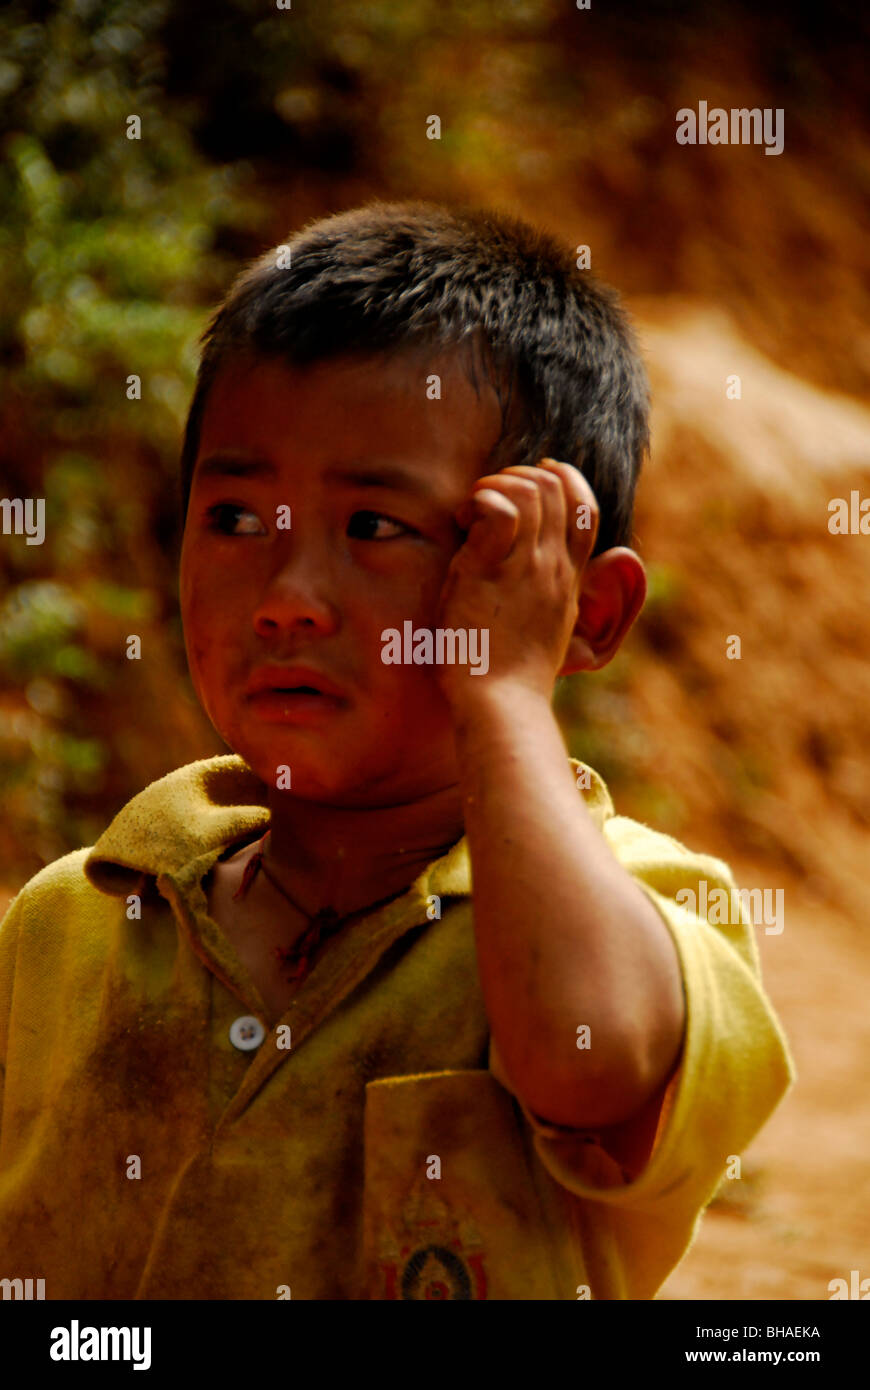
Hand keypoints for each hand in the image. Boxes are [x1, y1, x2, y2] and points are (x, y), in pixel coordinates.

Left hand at [434, 458, 598, 704]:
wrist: (504, 705)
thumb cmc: (514, 679)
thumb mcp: (547, 631)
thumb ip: (549, 599)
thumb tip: (549, 585)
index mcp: (569, 579)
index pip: (585, 507)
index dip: (560, 480)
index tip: (527, 486)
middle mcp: (554, 566)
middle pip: (556, 486)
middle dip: (519, 477)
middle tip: (487, 504)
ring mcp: (526, 567)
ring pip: (529, 488)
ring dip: (495, 486)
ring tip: (472, 514)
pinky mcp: (491, 571)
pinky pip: (499, 508)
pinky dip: (479, 502)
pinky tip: (463, 523)